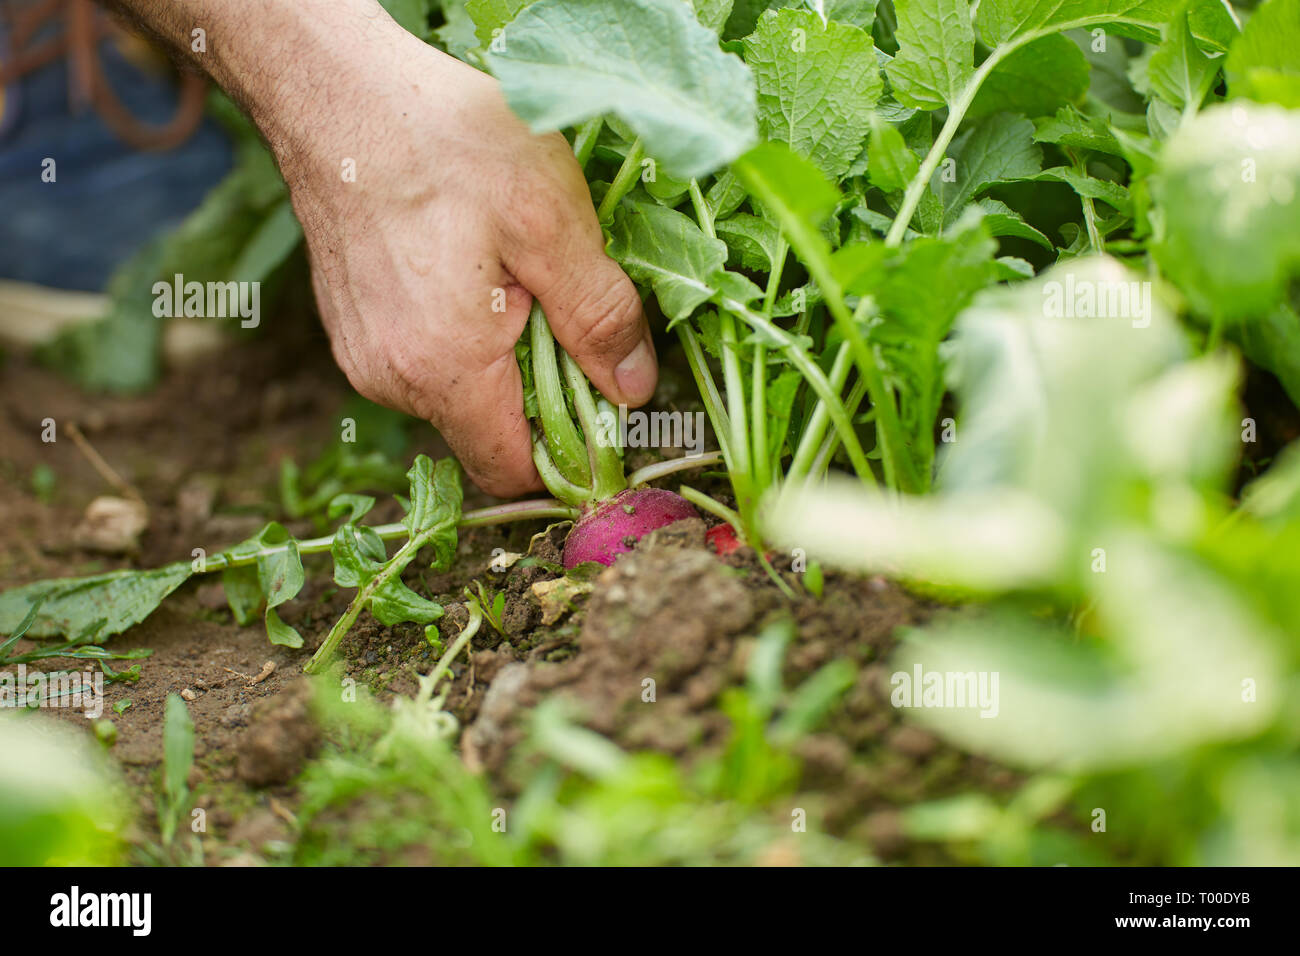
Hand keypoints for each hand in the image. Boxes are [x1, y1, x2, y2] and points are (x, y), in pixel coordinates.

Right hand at [266, 21, 655, 496]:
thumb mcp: (551, 223)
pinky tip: (474, 266)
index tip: (606, 409)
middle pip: (487, 432)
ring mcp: (365, 354)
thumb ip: (598, 317)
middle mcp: (393, 379)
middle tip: (565, 312)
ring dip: (501, 357)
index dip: (568, 456)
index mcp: (446, 369)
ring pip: (457, 394)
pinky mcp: (354, 326)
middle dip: (540, 393)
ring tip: (516, 274)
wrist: (338, 92)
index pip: (512, 471)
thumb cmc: (443, 143)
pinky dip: (462, 334)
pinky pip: (424, 359)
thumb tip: (634, 390)